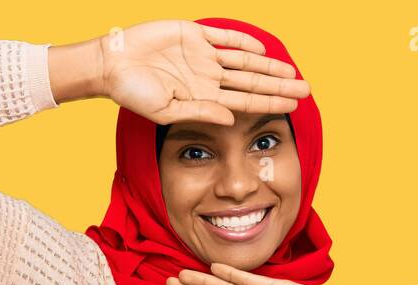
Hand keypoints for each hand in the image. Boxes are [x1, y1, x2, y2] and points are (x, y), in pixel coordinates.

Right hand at [96, 20, 310, 124]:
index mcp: (204, 98)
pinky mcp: (192, 33)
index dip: (270, 103)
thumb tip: (230, 117)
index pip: (246, 102)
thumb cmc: (133, 93)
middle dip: (279, 86)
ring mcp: (202, 55)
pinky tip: (262, 51)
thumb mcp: (167, 111)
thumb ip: (199, 112)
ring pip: (244, 61)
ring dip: (268, 67)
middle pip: (252, 82)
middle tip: (306, 89)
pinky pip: (223, 37)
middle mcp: (208, 77)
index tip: (293, 107)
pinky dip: (242, 42)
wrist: (110, 65)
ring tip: (292, 72)